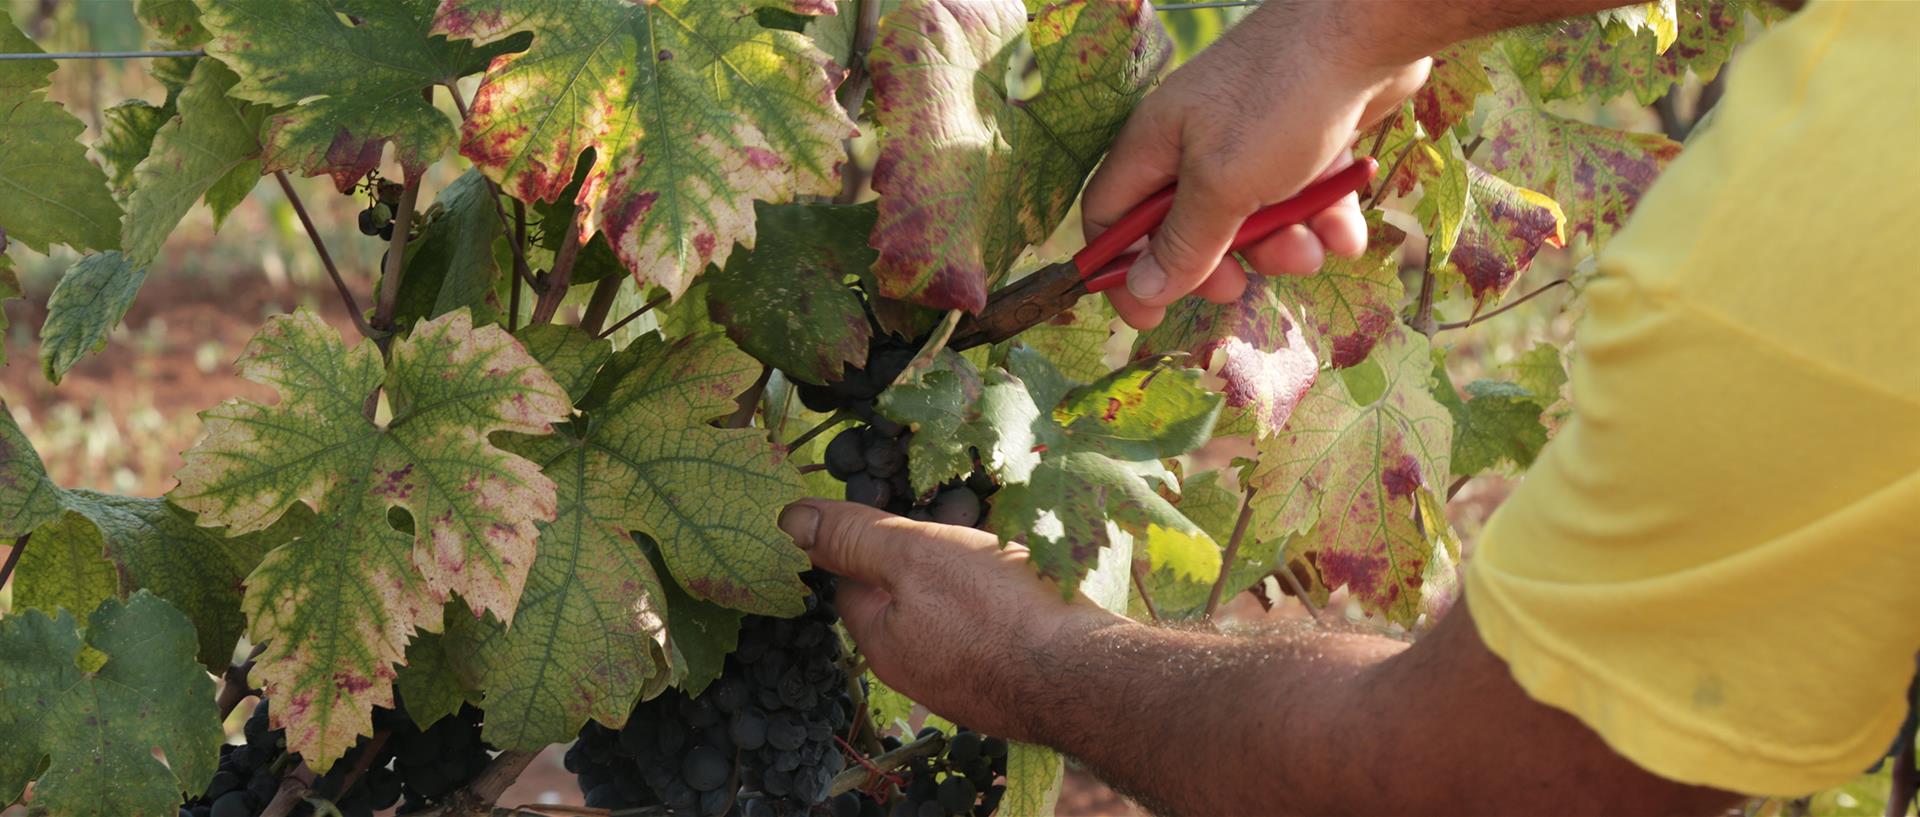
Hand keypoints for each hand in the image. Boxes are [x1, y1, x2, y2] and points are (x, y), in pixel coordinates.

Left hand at [777, 499, 1127, 740]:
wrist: (1088, 678)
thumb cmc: (998, 613)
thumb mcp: (915, 555)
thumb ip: (854, 538)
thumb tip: (787, 521)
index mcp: (880, 640)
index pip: (850, 580)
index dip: (867, 538)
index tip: (899, 506)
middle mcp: (914, 670)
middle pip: (900, 599)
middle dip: (920, 559)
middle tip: (956, 521)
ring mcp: (963, 682)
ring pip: (948, 615)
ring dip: (964, 579)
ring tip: (997, 548)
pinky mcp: (1007, 684)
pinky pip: (989, 633)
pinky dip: (999, 605)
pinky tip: (1027, 586)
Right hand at [1082, 2, 1429, 328]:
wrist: (1368, 29)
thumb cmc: (1282, 100)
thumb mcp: (1225, 185)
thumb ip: (1185, 243)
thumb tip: (1141, 290)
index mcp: (1154, 145)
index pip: (1110, 217)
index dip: (1121, 269)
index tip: (1146, 314)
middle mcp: (1194, 143)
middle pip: (1185, 229)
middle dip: (1218, 264)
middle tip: (1239, 287)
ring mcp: (1249, 141)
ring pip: (1252, 221)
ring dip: (1282, 247)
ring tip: (1312, 248)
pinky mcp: (1302, 141)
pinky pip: (1300, 198)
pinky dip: (1322, 220)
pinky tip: (1346, 228)